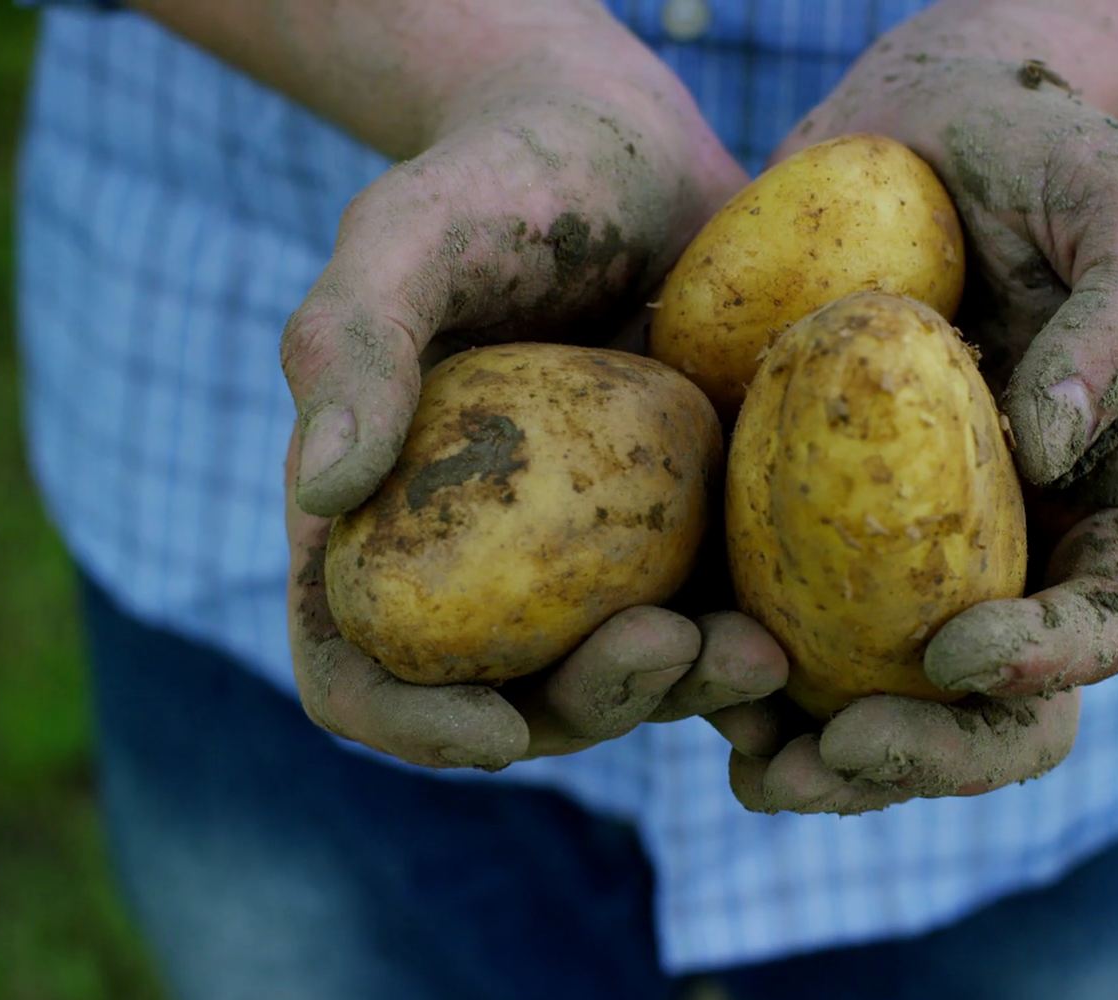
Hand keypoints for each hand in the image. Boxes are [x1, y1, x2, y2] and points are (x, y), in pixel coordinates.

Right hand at [282, 40, 787, 770]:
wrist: (631, 148)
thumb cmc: (500, 176)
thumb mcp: (411, 232)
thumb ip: (350, 340)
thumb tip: (318, 488)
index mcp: (374, 521)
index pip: (353, 670)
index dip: (409, 726)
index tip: (497, 732)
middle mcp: (473, 564)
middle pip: (505, 703)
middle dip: (586, 711)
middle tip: (669, 649)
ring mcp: (579, 562)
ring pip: (616, 683)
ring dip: (681, 695)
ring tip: (760, 651)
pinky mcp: (674, 539)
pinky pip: (700, 625)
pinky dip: (741, 650)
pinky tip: (800, 632)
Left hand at [722, 32, 1117, 812]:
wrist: (923, 123)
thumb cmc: (1044, 149)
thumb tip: (1046, 449)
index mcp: (1107, 501)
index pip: (1108, 619)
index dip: (1049, 663)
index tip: (958, 653)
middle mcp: (1009, 550)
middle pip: (997, 710)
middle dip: (926, 757)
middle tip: (837, 754)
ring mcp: (903, 552)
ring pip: (880, 701)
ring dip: (818, 756)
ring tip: (748, 759)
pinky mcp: (801, 524)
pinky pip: (772, 624)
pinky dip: (726, 670)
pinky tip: (673, 672)